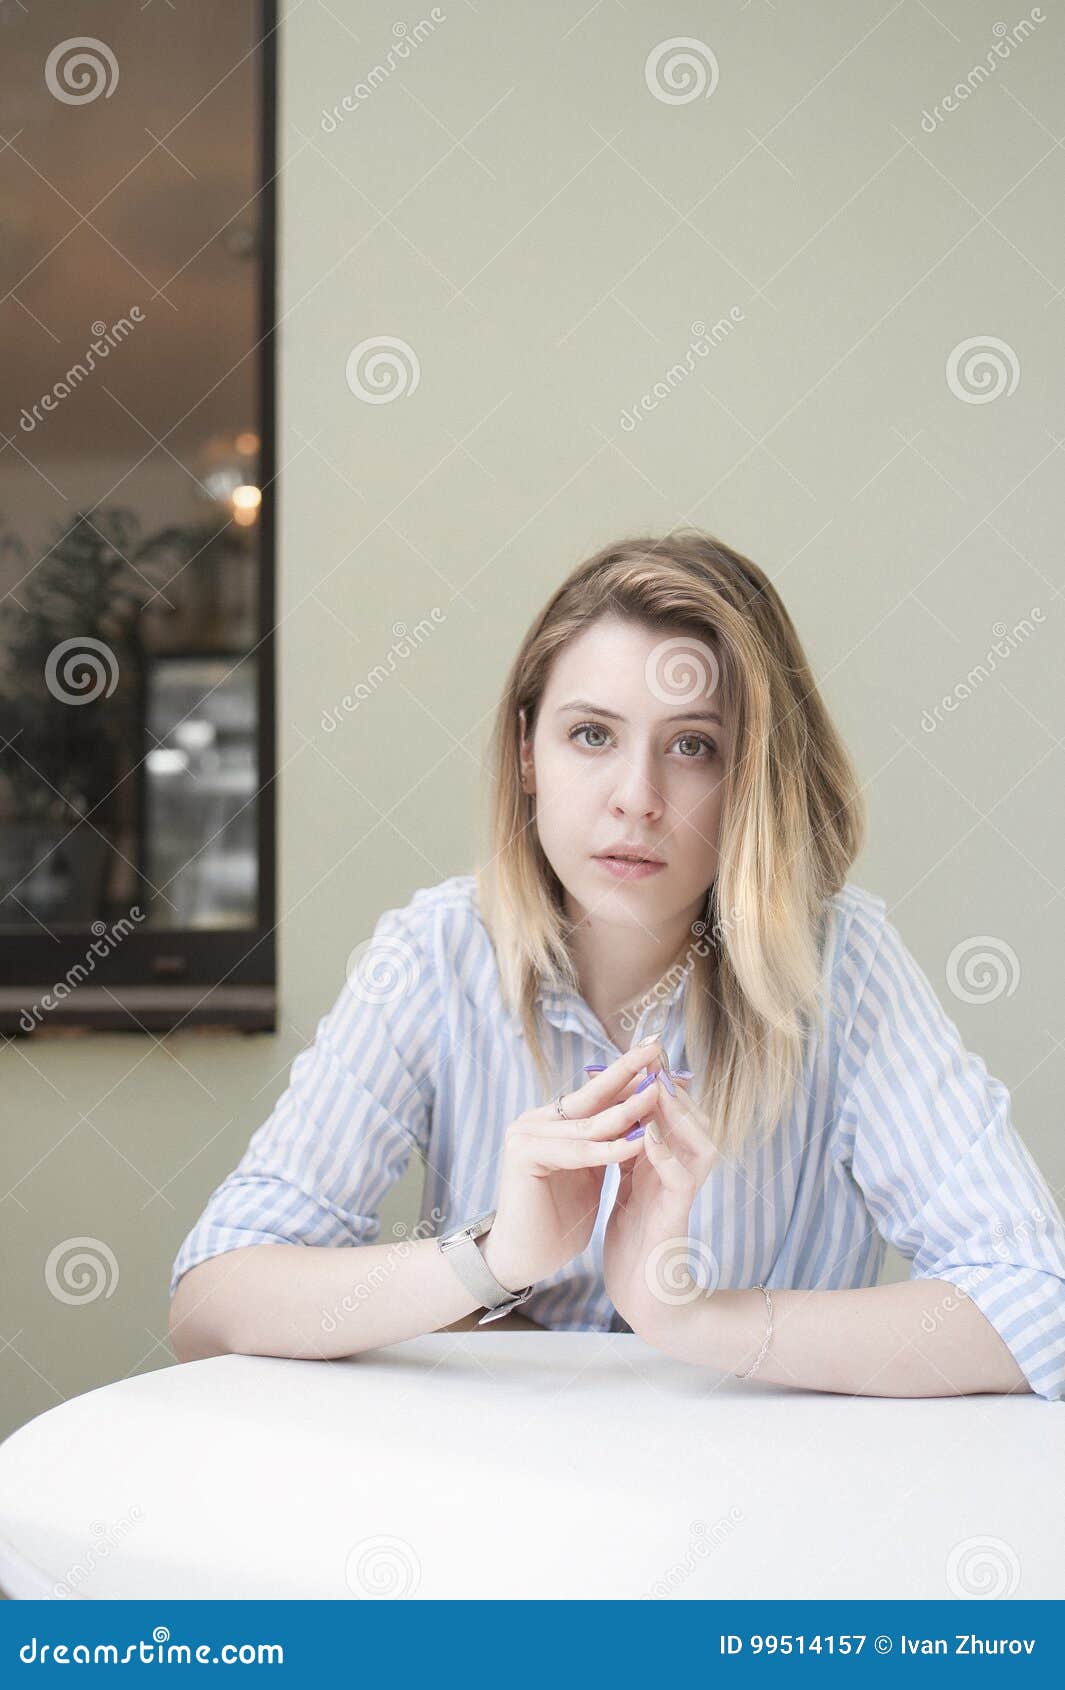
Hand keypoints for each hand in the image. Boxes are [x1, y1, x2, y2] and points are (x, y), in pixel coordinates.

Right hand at [480, 1043, 657, 1290]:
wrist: (526, 1257)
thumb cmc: (559, 1218)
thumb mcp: (591, 1169)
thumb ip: (608, 1139)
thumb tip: (642, 1106)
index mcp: (550, 1121)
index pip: (596, 1092)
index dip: (629, 1075)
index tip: (661, 1055)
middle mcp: (535, 1120)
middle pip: (591, 1093)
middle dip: (628, 1070)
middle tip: (658, 1046)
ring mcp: (525, 1133)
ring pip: (589, 1123)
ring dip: (628, 1109)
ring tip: (657, 1092)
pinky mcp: (523, 1154)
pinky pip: (578, 1151)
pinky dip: (610, 1149)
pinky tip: (637, 1142)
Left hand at [602, 1066, 719, 1344]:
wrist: (643, 1296)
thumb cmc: (635, 1243)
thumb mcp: (631, 1189)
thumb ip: (630, 1156)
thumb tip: (621, 1119)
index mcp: (666, 1165)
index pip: (673, 1115)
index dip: (659, 1084)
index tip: (640, 1054)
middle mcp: (682, 1174)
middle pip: (696, 1120)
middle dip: (675, 1088)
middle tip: (654, 1058)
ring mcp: (682, 1195)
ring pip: (699, 1143)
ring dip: (677, 1115)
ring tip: (657, 1088)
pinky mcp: (676, 1217)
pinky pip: (680, 1179)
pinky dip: (665, 1155)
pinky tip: (648, 1137)